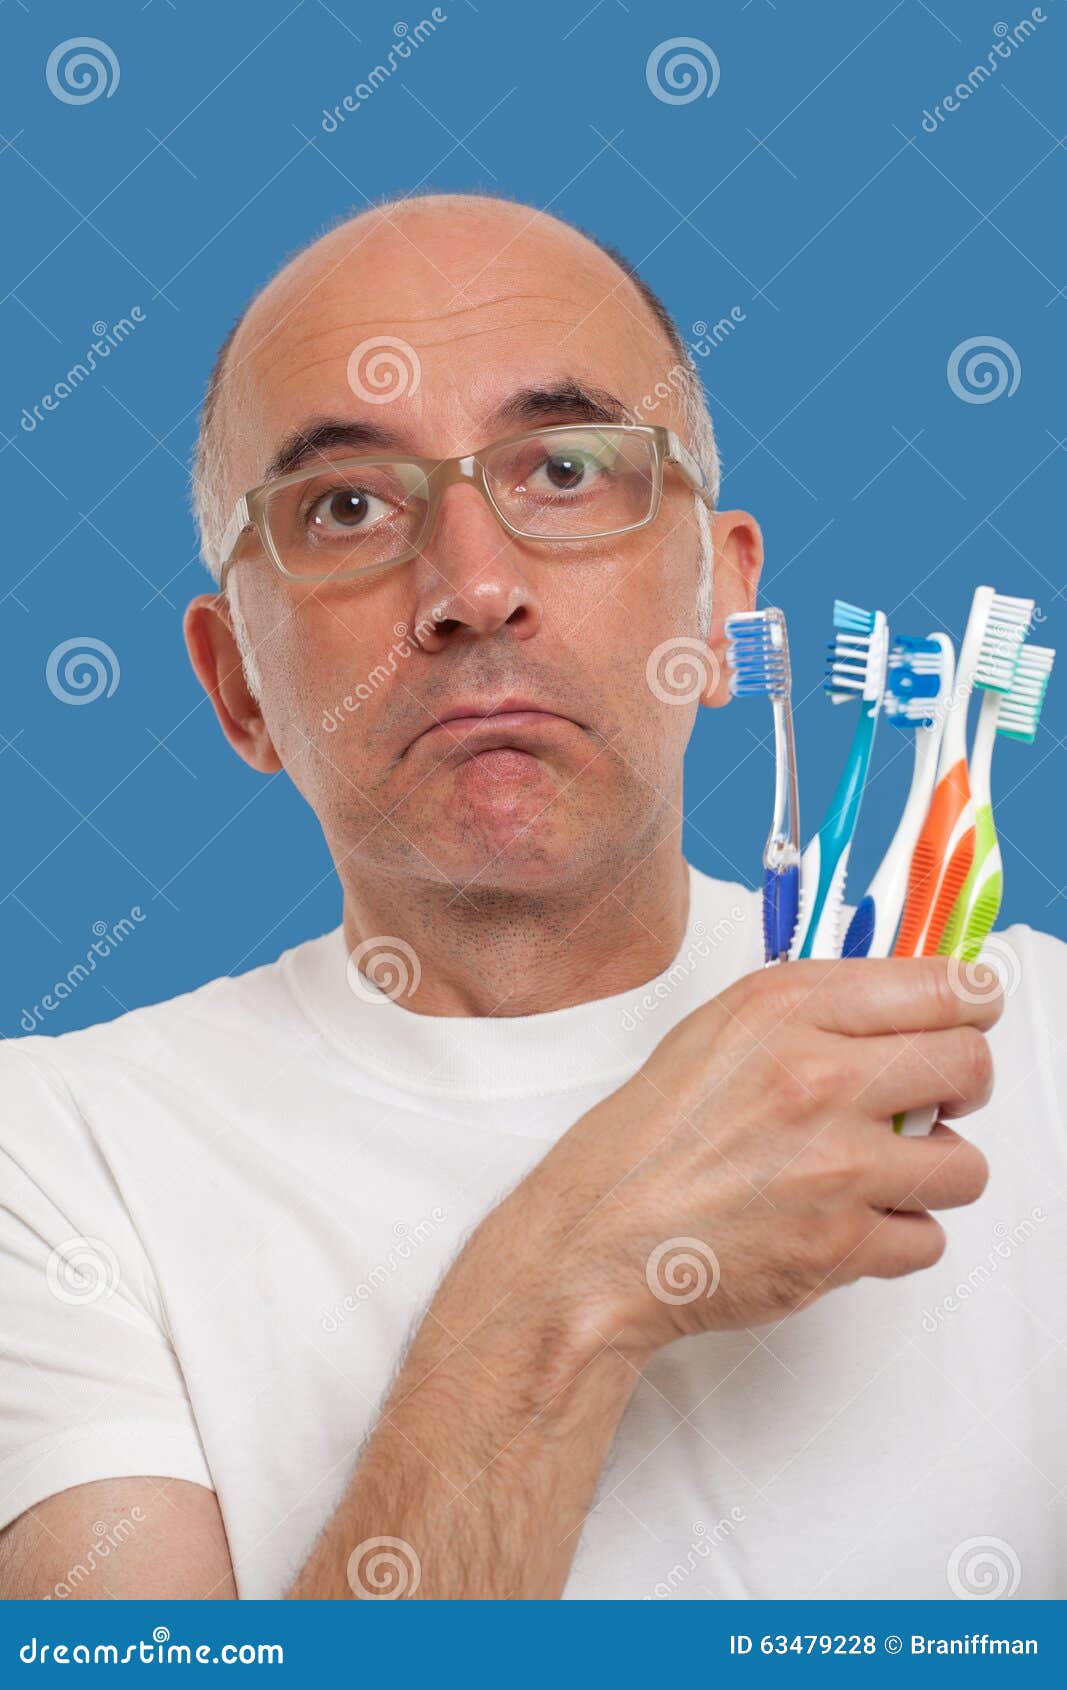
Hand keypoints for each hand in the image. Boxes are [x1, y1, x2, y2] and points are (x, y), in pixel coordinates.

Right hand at [516, 956, 998, 1360]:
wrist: (597, 1241)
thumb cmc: (648, 1140)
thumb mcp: (718, 1033)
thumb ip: (812, 1012)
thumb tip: (910, 1005)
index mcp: (785, 1008)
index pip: (943, 985)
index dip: (972, 1004)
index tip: (973, 1017)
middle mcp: (817, 1077)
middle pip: (971, 1068)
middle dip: (963, 1087)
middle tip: (933, 1100)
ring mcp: (834, 1165)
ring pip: (966, 1166)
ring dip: (934, 1173)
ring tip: (880, 1174)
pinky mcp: (839, 1245)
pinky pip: (928, 1240)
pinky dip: (896, 1238)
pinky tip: (845, 1224)